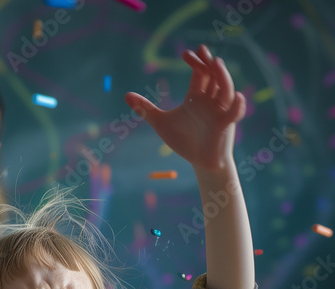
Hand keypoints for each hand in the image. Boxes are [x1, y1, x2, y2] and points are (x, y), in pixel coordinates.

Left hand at [124, 45, 245, 174]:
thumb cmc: (184, 140)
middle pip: (213, 76)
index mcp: (196, 96)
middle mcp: (210, 100)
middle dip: (207, 63)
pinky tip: (237, 96)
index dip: (195, 62)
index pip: (199, 73)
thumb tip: (126, 95)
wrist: (199, 161)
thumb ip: (146, 109)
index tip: (186, 53)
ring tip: (216, 62)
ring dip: (222, 76)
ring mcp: (220, 111)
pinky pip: (234, 113)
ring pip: (225, 89)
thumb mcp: (161, 122)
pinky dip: (238, 105)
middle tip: (200, 51)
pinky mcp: (225, 125)